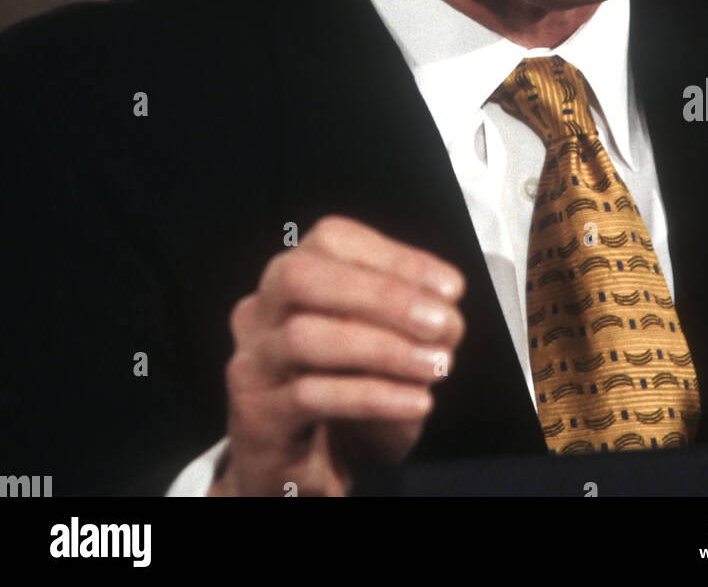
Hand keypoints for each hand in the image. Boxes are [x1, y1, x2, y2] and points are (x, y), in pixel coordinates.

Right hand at [209, 215, 464, 496]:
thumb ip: (408, 321)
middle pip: (304, 277)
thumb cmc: (344, 397)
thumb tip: (446, 313)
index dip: (395, 257)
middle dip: (381, 294)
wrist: (298, 472)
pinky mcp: (255, 417)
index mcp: (289, 278)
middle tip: (443, 322)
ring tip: (439, 365)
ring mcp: (251, 363)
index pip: (331, 239)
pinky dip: (373, 396)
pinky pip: (310, 396)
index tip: (452, 288)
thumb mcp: (381, 349)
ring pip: (304, 336)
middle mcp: (259, 311)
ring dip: (383, 348)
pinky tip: (417, 401)